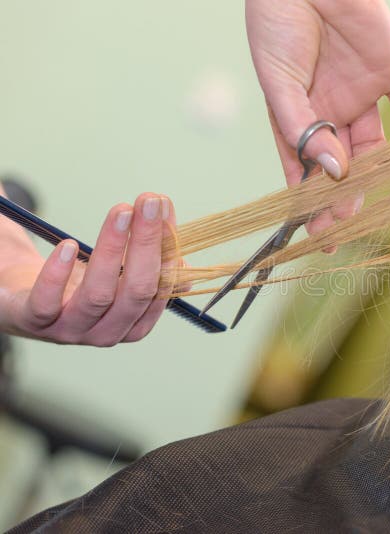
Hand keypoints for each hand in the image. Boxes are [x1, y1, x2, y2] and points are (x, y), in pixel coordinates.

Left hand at [0, 193, 179, 345]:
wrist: (23, 299)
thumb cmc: (79, 283)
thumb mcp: (119, 277)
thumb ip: (151, 270)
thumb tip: (184, 264)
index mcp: (135, 325)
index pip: (161, 289)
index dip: (167, 249)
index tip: (165, 209)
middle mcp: (107, 333)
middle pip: (136, 291)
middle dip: (146, 243)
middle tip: (149, 202)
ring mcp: (70, 330)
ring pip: (98, 295)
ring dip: (112, 249)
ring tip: (121, 210)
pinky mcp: (34, 321)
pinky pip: (47, 303)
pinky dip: (58, 274)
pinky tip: (68, 246)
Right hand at [246, 0, 389, 250]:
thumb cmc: (277, 24)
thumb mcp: (279, 82)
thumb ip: (303, 128)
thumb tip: (333, 173)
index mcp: (298, 113)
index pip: (306, 166)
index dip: (309, 199)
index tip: (315, 232)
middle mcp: (331, 109)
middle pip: (341, 163)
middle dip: (340, 196)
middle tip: (342, 225)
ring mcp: (360, 93)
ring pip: (373, 145)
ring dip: (373, 173)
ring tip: (367, 201)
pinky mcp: (389, 72)